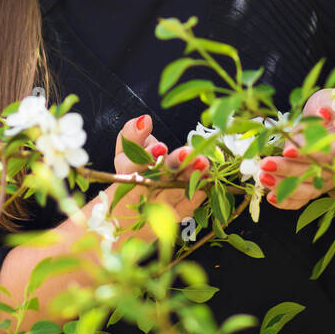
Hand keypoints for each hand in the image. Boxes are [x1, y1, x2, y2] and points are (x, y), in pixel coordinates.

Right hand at [98, 114, 209, 241]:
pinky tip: (207, 178)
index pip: (134, 166)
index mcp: (128, 174)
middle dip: (174, 165)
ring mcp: (161, 205)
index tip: (160, 148)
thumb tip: (145, 120)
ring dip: (191, 176)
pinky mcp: (177, 213)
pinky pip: (189, 203)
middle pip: (159, 178)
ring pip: (177, 190)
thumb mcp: (126, 150)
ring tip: (203, 162)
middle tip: (186, 153)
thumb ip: (132, 134)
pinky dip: (198, 191)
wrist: (136, 207)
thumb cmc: (134, 167)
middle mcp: (144, 192)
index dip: (147, 157)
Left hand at [258, 88, 334, 209]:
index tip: (288, 151)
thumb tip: (321, 114)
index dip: (310, 153)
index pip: (330, 151)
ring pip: (307, 189)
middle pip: (315, 173)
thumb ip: (329, 104)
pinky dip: (288, 202)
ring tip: (263, 178)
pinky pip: (303, 199)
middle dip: (289, 169)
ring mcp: (327, 179)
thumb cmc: (332, 110)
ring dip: (284, 187)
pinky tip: (271, 197)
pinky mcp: (315, 187)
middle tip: (266, 164)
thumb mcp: (333, 99)